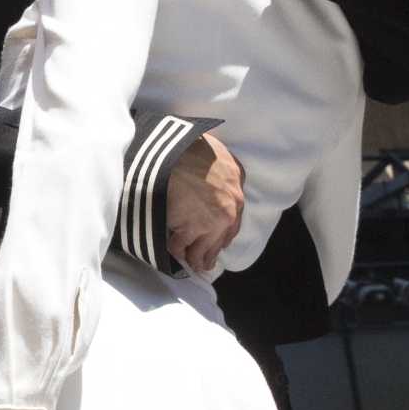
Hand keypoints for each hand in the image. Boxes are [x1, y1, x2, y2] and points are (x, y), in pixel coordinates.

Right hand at [164, 135, 245, 277]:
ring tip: (189, 265)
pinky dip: (174, 251)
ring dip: (193, 258)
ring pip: (202, 249)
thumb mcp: (214, 149)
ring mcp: (212, 220)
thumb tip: (213, 172)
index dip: (224, 233)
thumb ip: (219, 166)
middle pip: (222, 239)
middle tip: (205, 263)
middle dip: (211, 251)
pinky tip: (171, 254)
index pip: (235, 216)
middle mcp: (231, 205)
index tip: (218, 243)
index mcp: (237, 180)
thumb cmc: (187, 145)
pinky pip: (180, 247)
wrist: (171, 151)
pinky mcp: (191, 228)